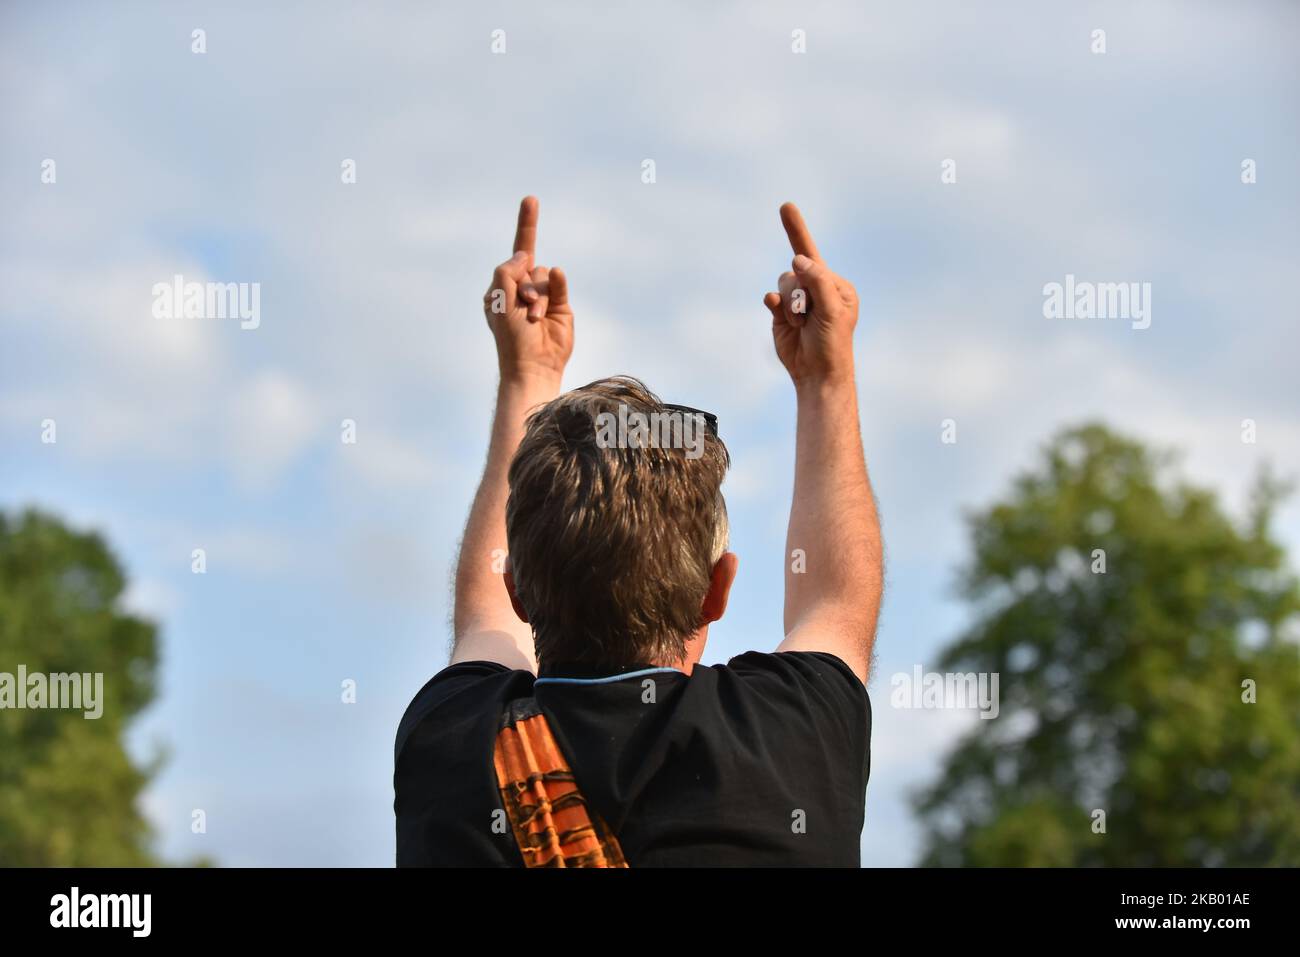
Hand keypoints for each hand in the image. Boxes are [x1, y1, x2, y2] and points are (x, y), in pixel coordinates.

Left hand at [482, 196, 574, 383]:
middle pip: (530, 265)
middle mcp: (524, 289)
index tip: (531, 199)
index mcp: (503, 287)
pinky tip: (557, 279)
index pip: (516, 251)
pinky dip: (557, 281)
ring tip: (534, 318)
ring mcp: (544, 297)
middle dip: (525, 284)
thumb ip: (506, 271)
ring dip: (539, 295)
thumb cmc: (510, 337)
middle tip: (522, 308)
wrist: (533, 365)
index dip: (526, 224)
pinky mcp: (562, 305)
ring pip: (544, 276)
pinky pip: (559, 283)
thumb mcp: (498, 300)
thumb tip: (526, 254)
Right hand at [762, 203, 858, 386]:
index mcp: (835, 285)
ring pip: (783, 283)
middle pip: (795, 270)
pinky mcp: (782, 314)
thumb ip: (818, 281)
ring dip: (791, 304)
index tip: (785, 207)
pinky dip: (776, 306)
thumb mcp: (832, 309)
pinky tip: (787, 320)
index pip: (814, 257)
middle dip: (800, 291)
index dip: (797, 230)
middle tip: (810, 314)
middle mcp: (816, 289)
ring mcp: (798, 301)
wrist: (817, 373)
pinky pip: (772, 298)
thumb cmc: (833, 343)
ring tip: (803, 324)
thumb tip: (799, 259)